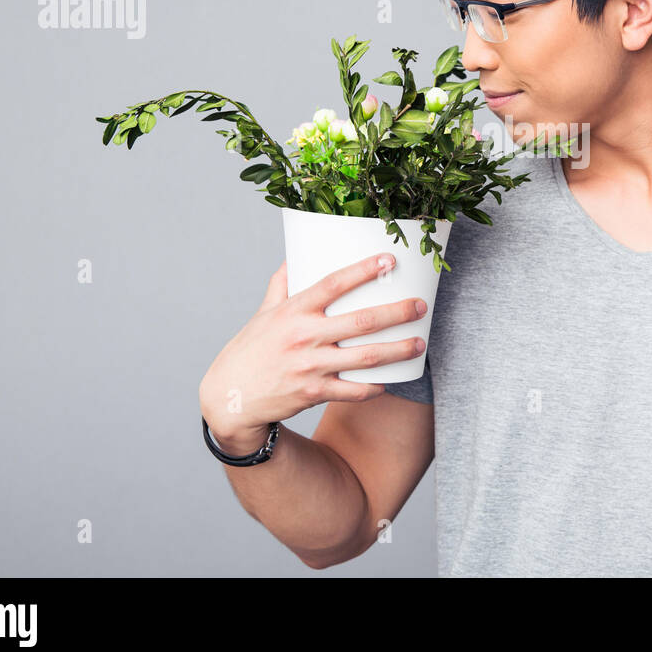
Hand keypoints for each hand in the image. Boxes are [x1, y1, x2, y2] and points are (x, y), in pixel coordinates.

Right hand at [198, 254, 427, 451]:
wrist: (230, 397)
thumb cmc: (249, 350)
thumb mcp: (263, 313)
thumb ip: (282, 284)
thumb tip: (293, 254)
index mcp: (294, 311)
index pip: (334, 283)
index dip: (364, 270)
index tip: (390, 259)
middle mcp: (305, 336)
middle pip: (363, 321)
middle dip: (398, 312)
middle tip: (421, 306)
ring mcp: (311, 366)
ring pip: (367, 358)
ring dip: (399, 350)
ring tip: (419, 343)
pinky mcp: (315, 393)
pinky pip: (354, 390)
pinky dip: (376, 386)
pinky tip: (392, 380)